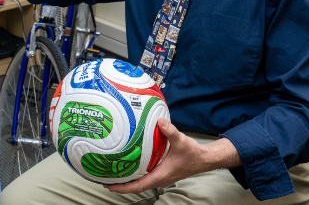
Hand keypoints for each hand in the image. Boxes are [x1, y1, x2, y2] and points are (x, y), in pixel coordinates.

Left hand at [105, 119, 239, 193]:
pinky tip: (129, 165)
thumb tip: (159, 121)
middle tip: (104, 179)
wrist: (204, 159)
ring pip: (140, 182)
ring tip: (113, 173)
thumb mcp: (181, 141)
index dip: (123, 187)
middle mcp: (159, 179)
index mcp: (160, 175)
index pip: (138, 186)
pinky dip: (135, 174)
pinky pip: (145, 176)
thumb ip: (170, 131)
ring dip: (127, 180)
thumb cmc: (193, 153)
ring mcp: (160, 177)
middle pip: (136, 186)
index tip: (109, 186)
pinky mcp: (162, 172)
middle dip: (120, 185)